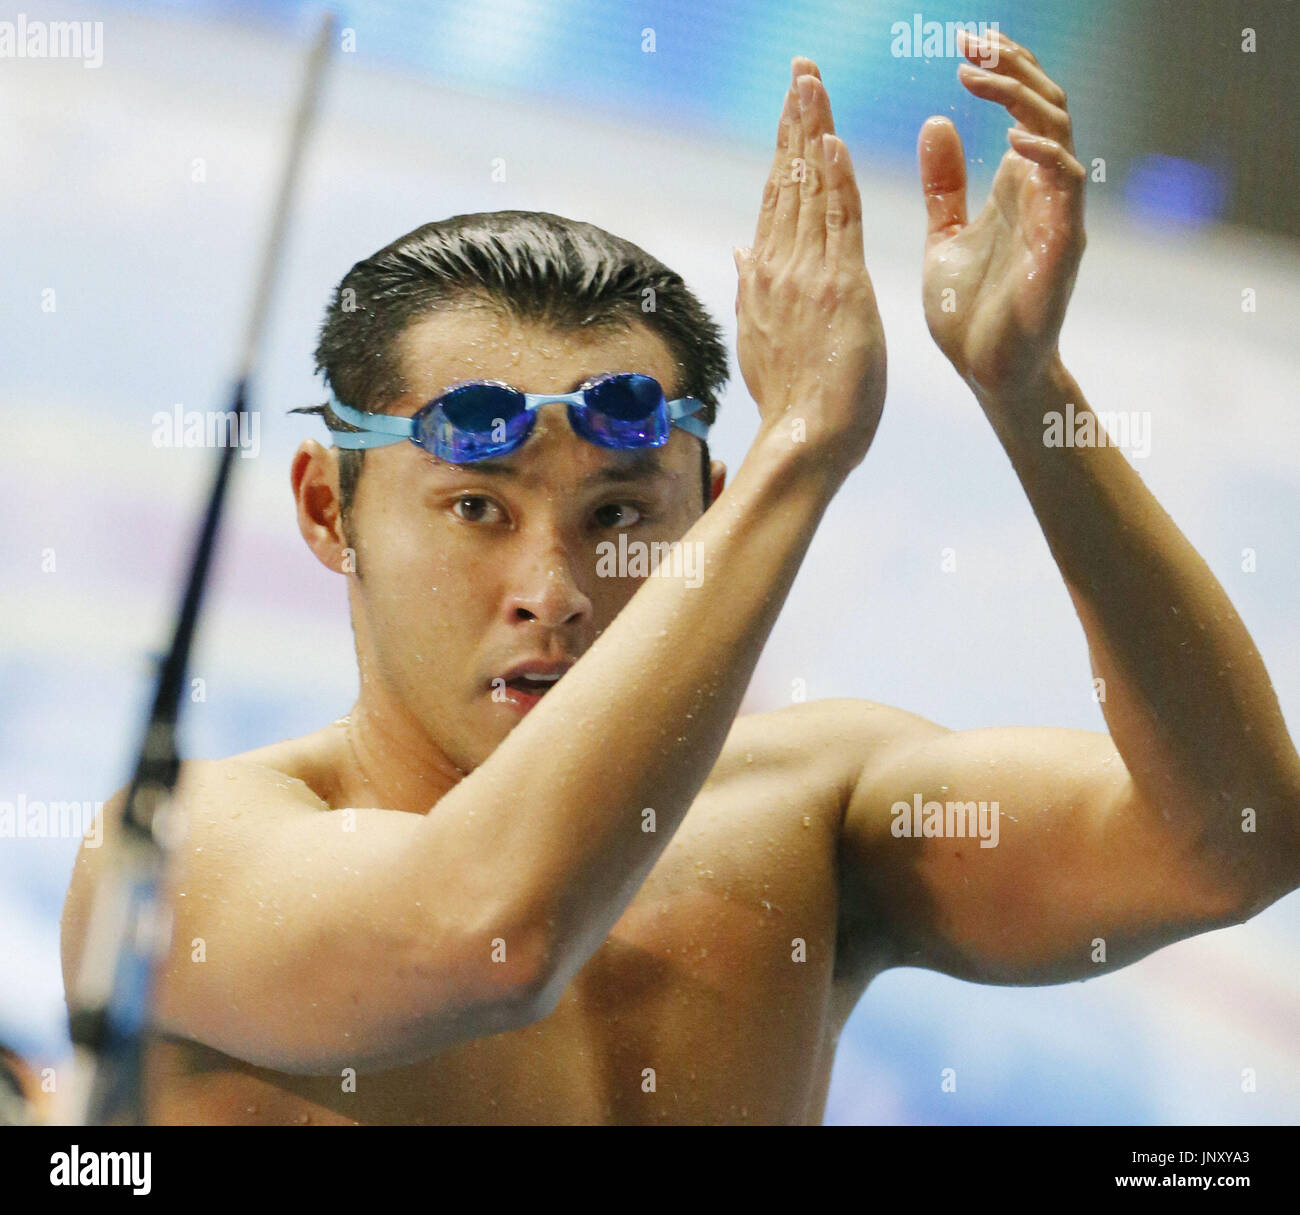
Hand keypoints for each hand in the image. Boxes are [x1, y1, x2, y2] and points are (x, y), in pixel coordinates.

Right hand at [734, 58, 885, 475]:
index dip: (786, 149)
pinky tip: (831, 140)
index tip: (792, 107)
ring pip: (810, 191)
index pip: (778, 199)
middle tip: (802, 70)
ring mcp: (806, 277)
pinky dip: (833, 180)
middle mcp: (779, 269)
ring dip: (812, 132)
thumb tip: (741, 249)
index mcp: (767, 279)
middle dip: (796, 122)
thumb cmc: (794, 401)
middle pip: (789, 182)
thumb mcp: (763, 338)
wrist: (805, 441)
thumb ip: (753, 288)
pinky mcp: (839, 289)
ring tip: (812, 83)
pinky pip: (837, 224)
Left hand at [920, 30, 1085, 396]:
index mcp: (1016, 186)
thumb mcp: (945, 237)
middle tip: (972, 41)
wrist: (985, 374)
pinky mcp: (1062, 247)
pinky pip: (1068, 188)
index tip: (963, 43)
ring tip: (981, 77)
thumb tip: (935, 123)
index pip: (1021, 106)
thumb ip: (945, 186)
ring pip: (1060, 134)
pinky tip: (1013, 140)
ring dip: (1023, 99)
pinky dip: (1046, 158)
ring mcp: (1058, 216)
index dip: (1000, 70)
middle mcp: (1044, 192)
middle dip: (1013, 68)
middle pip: (1045, 105)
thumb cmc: (969, 313)